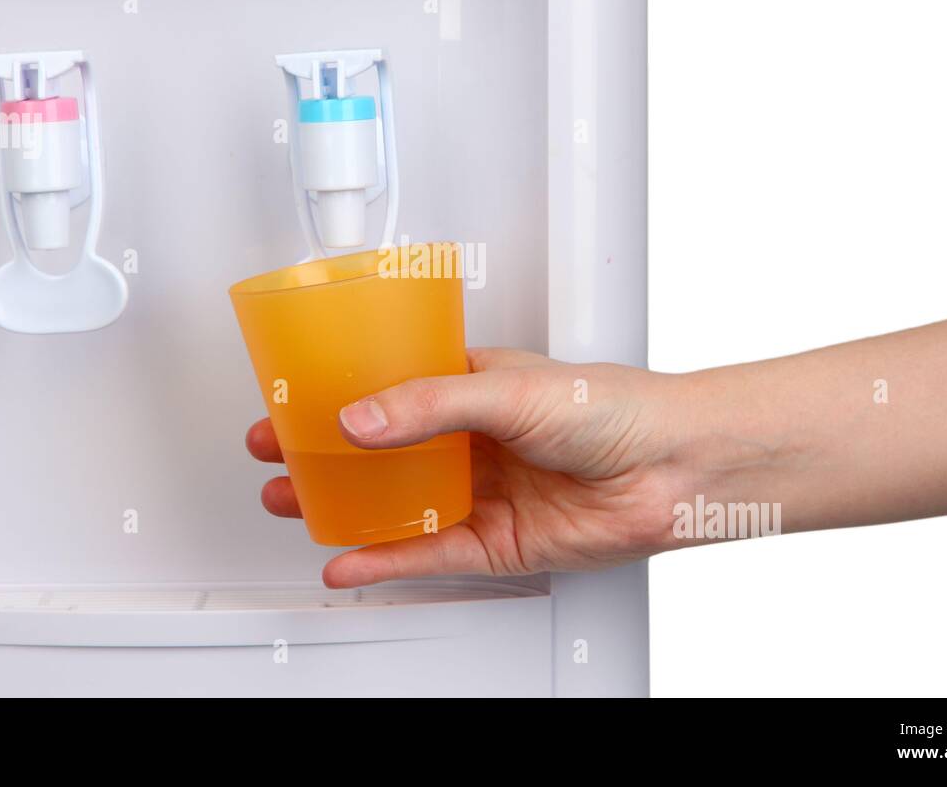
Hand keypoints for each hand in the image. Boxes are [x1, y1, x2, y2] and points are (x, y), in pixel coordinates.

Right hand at [245, 348, 681, 587]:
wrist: (672, 467)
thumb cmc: (611, 408)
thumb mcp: (507, 389)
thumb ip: (429, 406)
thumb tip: (360, 418)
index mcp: (471, 385)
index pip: (388, 386)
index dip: (337, 392)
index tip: (290, 395)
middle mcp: (471, 438)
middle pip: (380, 450)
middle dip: (323, 452)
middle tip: (275, 452)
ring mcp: (479, 491)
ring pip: (394, 504)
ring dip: (342, 506)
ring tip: (292, 503)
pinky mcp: (494, 541)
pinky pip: (426, 552)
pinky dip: (383, 559)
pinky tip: (347, 560)